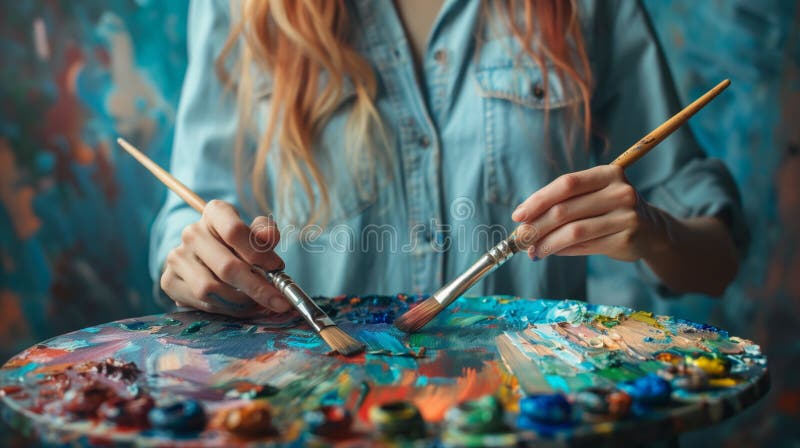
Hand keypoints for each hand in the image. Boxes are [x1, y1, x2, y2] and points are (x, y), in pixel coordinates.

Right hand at [161, 200, 291, 316]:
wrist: (208, 260)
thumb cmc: (239, 245)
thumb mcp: (256, 235)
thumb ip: (266, 234)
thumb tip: (269, 238)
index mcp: (215, 213)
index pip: (234, 231)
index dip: (258, 253)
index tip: (277, 268)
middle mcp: (192, 232)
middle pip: (227, 266)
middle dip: (257, 288)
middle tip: (278, 301)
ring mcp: (177, 256)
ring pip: (213, 288)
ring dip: (241, 302)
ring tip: (257, 303)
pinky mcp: (169, 281)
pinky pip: (202, 302)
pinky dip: (225, 309)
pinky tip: (238, 306)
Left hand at [511, 165, 670, 261]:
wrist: (651, 231)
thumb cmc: (610, 210)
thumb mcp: (593, 196)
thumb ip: (563, 203)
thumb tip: (524, 222)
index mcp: (608, 173)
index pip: (567, 184)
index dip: (539, 199)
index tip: (518, 215)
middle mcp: (620, 192)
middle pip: (566, 209)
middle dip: (537, 226)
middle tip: (519, 239)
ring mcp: (626, 216)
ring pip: (573, 231)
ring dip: (547, 243)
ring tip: (532, 250)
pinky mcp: (626, 238)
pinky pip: (585, 246)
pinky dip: (563, 250)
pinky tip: (551, 252)